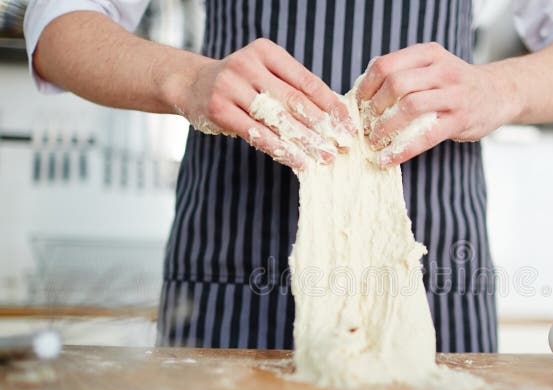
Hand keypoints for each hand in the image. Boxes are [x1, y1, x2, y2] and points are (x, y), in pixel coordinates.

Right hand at [169, 39, 355, 170]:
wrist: (192, 84)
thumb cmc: (241, 83)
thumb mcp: (266, 74)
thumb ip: (294, 88)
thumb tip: (336, 115)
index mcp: (266, 52)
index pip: (306, 81)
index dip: (331, 104)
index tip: (349, 124)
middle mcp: (247, 65)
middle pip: (294, 101)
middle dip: (323, 125)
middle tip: (344, 143)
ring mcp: (231, 86)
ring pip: (277, 120)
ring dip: (306, 141)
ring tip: (326, 156)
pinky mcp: (220, 110)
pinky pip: (258, 135)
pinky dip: (282, 150)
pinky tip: (300, 162)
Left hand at [356, 42, 514, 166]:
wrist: (498, 94)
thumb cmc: (456, 85)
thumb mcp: (433, 67)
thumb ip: (405, 74)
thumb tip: (363, 95)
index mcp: (429, 54)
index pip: (386, 64)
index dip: (366, 86)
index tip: (358, 103)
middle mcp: (442, 70)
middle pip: (395, 83)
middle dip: (374, 108)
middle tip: (365, 124)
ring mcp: (453, 95)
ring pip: (409, 106)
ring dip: (385, 127)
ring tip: (374, 140)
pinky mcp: (460, 120)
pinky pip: (425, 136)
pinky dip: (402, 150)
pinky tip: (388, 159)